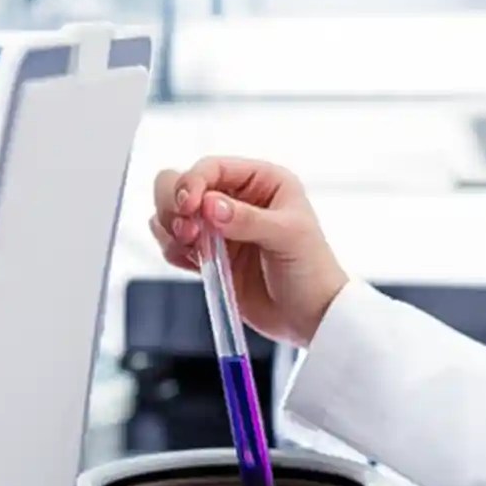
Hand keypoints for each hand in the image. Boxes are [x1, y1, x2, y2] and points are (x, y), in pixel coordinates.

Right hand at [150, 156, 348, 347]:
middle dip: (175, 204)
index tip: (189, 206)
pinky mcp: (209, 255)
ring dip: (172, 228)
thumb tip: (210, 205)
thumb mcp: (288, 237)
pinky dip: (174, 250)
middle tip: (188, 231)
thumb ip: (248, 219)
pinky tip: (195, 263)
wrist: (311, 317)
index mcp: (263, 181)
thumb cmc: (313, 270)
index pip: (212, 167)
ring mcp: (220, 228)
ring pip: (172, 213)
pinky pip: (174, 243)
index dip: (192, 182)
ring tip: (194, 248)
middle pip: (181, 184)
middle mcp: (239, 199)